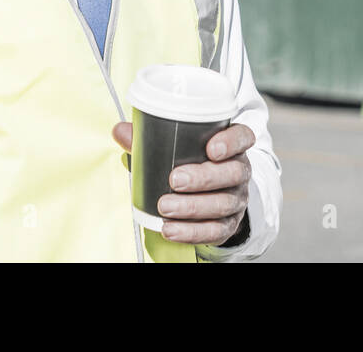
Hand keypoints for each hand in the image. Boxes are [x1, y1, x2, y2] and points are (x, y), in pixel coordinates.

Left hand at [112, 121, 254, 245]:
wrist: (211, 193)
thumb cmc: (192, 161)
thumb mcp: (176, 146)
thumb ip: (150, 138)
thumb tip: (120, 131)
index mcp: (232, 145)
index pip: (242, 137)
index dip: (231, 142)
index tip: (211, 148)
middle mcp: (239, 170)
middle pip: (232, 172)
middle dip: (203, 177)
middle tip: (174, 180)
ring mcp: (236, 198)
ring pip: (223, 203)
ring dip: (193, 207)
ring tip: (165, 208)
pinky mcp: (229, 224)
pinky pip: (216, 230)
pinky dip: (192, 232)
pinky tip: (171, 230)